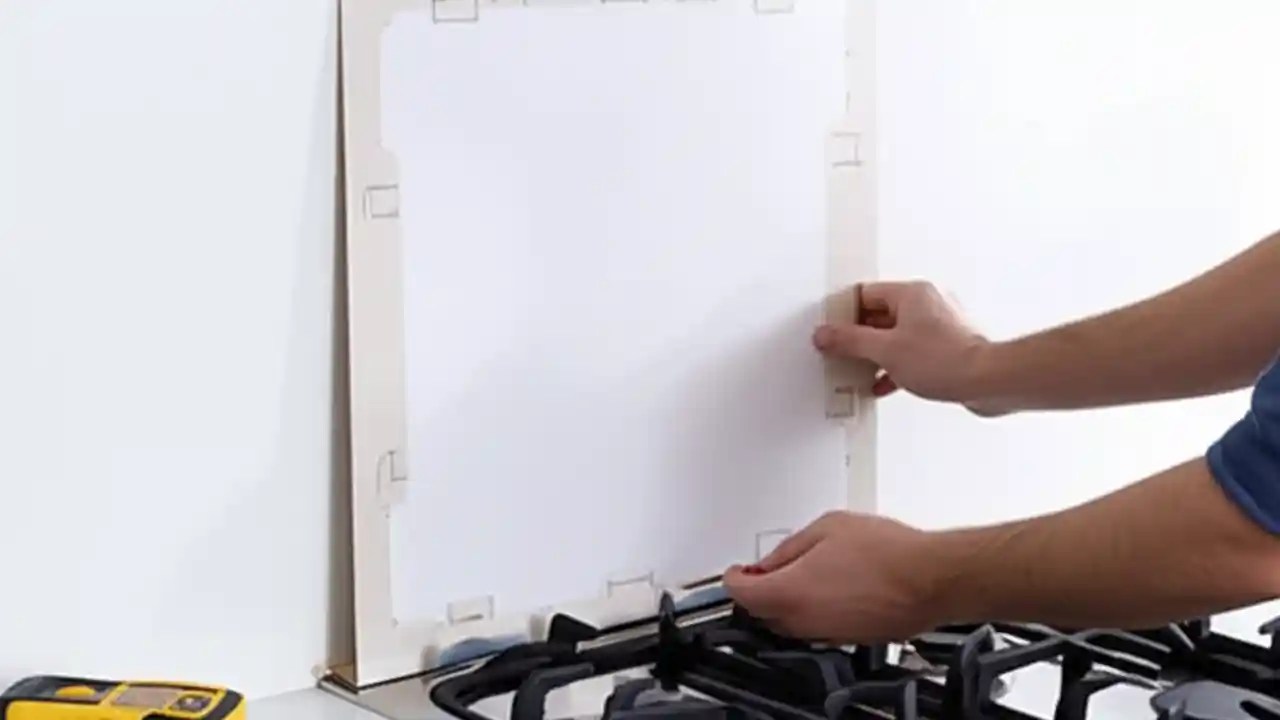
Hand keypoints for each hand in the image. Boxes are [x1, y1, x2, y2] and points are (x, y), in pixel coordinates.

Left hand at [722, 511, 947, 643]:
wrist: (929, 580)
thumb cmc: (886, 553)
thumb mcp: (826, 528)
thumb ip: (790, 547)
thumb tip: (772, 561)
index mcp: (789, 592)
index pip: (740, 592)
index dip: (732, 577)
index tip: (735, 570)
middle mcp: (802, 621)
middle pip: (761, 611)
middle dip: (757, 590)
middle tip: (762, 570)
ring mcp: (825, 634)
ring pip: (787, 622)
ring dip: (783, 601)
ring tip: (797, 573)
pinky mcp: (846, 639)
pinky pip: (814, 627)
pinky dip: (809, 610)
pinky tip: (825, 587)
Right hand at [817, 281, 997, 412]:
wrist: (986, 381)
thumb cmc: (947, 359)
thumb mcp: (884, 350)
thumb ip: (850, 341)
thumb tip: (827, 335)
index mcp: (911, 294)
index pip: (865, 294)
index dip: (844, 314)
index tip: (832, 331)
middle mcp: (927, 304)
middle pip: (879, 314)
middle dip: (859, 336)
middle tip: (843, 351)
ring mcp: (937, 327)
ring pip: (895, 336)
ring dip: (877, 353)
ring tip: (862, 369)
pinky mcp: (945, 348)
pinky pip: (910, 352)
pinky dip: (894, 365)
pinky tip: (885, 382)